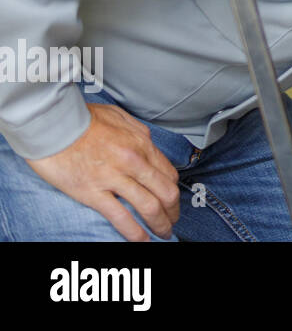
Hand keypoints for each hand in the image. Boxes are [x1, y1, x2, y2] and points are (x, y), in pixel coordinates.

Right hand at [26, 102, 180, 241]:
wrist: (52, 124)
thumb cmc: (82, 119)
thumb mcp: (120, 117)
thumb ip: (137, 132)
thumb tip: (147, 144)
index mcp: (141, 143)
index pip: (168, 173)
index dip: (173, 190)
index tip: (173, 200)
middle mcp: (133, 161)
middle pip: (165, 192)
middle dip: (173, 211)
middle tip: (173, 221)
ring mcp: (114, 178)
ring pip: (149, 207)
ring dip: (160, 224)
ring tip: (162, 233)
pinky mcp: (93, 193)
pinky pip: (120, 216)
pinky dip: (134, 232)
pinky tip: (141, 239)